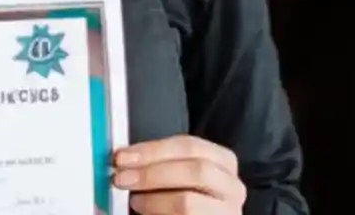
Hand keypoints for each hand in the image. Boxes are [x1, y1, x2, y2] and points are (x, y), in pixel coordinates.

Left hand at [113, 135, 245, 213]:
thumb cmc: (180, 203)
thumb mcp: (174, 178)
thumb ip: (157, 166)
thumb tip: (125, 159)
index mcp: (222, 163)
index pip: (189, 146)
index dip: (153, 149)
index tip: (123, 156)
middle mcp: (232, 187)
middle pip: (196, 170)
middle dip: (153, 173)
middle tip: (122, 178)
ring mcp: (228, 212)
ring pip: (189, 202)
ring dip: (154, 200)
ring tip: (135, 202)